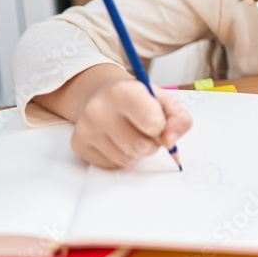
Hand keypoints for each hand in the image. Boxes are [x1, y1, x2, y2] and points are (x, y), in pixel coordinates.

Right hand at [70, 78, 191, 168]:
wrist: (103, 93)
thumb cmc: (138, 99)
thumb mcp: (164, 100)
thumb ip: (178, 120)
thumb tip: (171, 142)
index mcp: (123, 91)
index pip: (154, 125)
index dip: (161, 127)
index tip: (156, 119)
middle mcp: (99, 108)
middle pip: (141, 146)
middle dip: (151, 143)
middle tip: (144, 129)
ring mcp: (86, 128)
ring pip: (127, 159)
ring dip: (136, 151)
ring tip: (130, 132)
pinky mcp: (79, 145)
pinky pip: (112, 165)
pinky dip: (120, 157)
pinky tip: (116, 139)